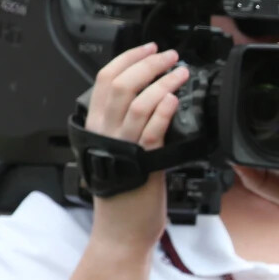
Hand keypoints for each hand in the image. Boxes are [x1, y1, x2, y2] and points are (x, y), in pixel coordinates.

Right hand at [84, 43, 189, 253]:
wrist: (123, 231)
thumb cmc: (126, 196)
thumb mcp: (121, 152)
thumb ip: (129, 127)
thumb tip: (151, 102)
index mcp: (97, 126)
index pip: (105, 80)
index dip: (128, 59)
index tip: (149, 48)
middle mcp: (105, 132)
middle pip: (120, 84)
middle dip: (147, 63)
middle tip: (170, 55)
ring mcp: (122, 146)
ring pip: (136, 101)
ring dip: (161, 81)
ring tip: (180, 72)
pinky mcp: (143, 162)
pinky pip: (151, 129)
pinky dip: (162, 110)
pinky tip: (174, 98)